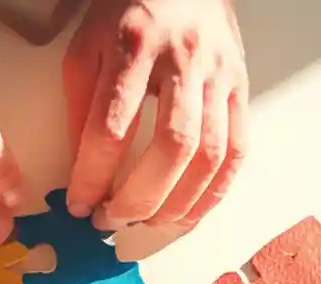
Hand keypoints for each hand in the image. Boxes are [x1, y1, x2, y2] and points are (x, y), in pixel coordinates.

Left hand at [62, 0, 247, 230]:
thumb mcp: (88, 44)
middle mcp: (184, 61)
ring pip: (210, 154)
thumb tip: (84, 170)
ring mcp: (220, 75)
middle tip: (112, 221)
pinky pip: (237, 149)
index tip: (79, 204)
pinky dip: (215, 191)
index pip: (112, 125)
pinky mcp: (241, 87)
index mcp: (135, 44)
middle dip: (140, 198)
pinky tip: (190, 212)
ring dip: (179, 203)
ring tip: (148, 225)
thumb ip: (82, 104)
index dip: (93, 175)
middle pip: (172, 146)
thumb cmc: (128, 10)